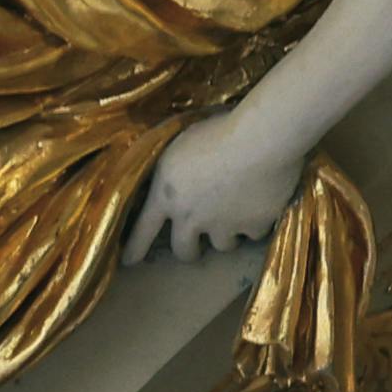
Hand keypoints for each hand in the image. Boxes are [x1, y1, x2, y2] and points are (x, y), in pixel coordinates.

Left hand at [134, 107, 316, 255]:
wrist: (261, 138)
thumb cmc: (218, 129)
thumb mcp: (181, 142)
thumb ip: (173, 167)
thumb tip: (174, 173)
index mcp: (167, 194)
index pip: (143, 228)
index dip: (134, 247)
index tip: (129, 261)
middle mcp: (191, 217)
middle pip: (184, 250)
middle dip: (190, 249)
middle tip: (197, 242)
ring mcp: (223, 226)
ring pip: (222, 245)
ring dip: (226, 234)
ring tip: (236, 214)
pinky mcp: (254, 227)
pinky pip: (254, 232)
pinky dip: (256, 222)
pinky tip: (262, 202)